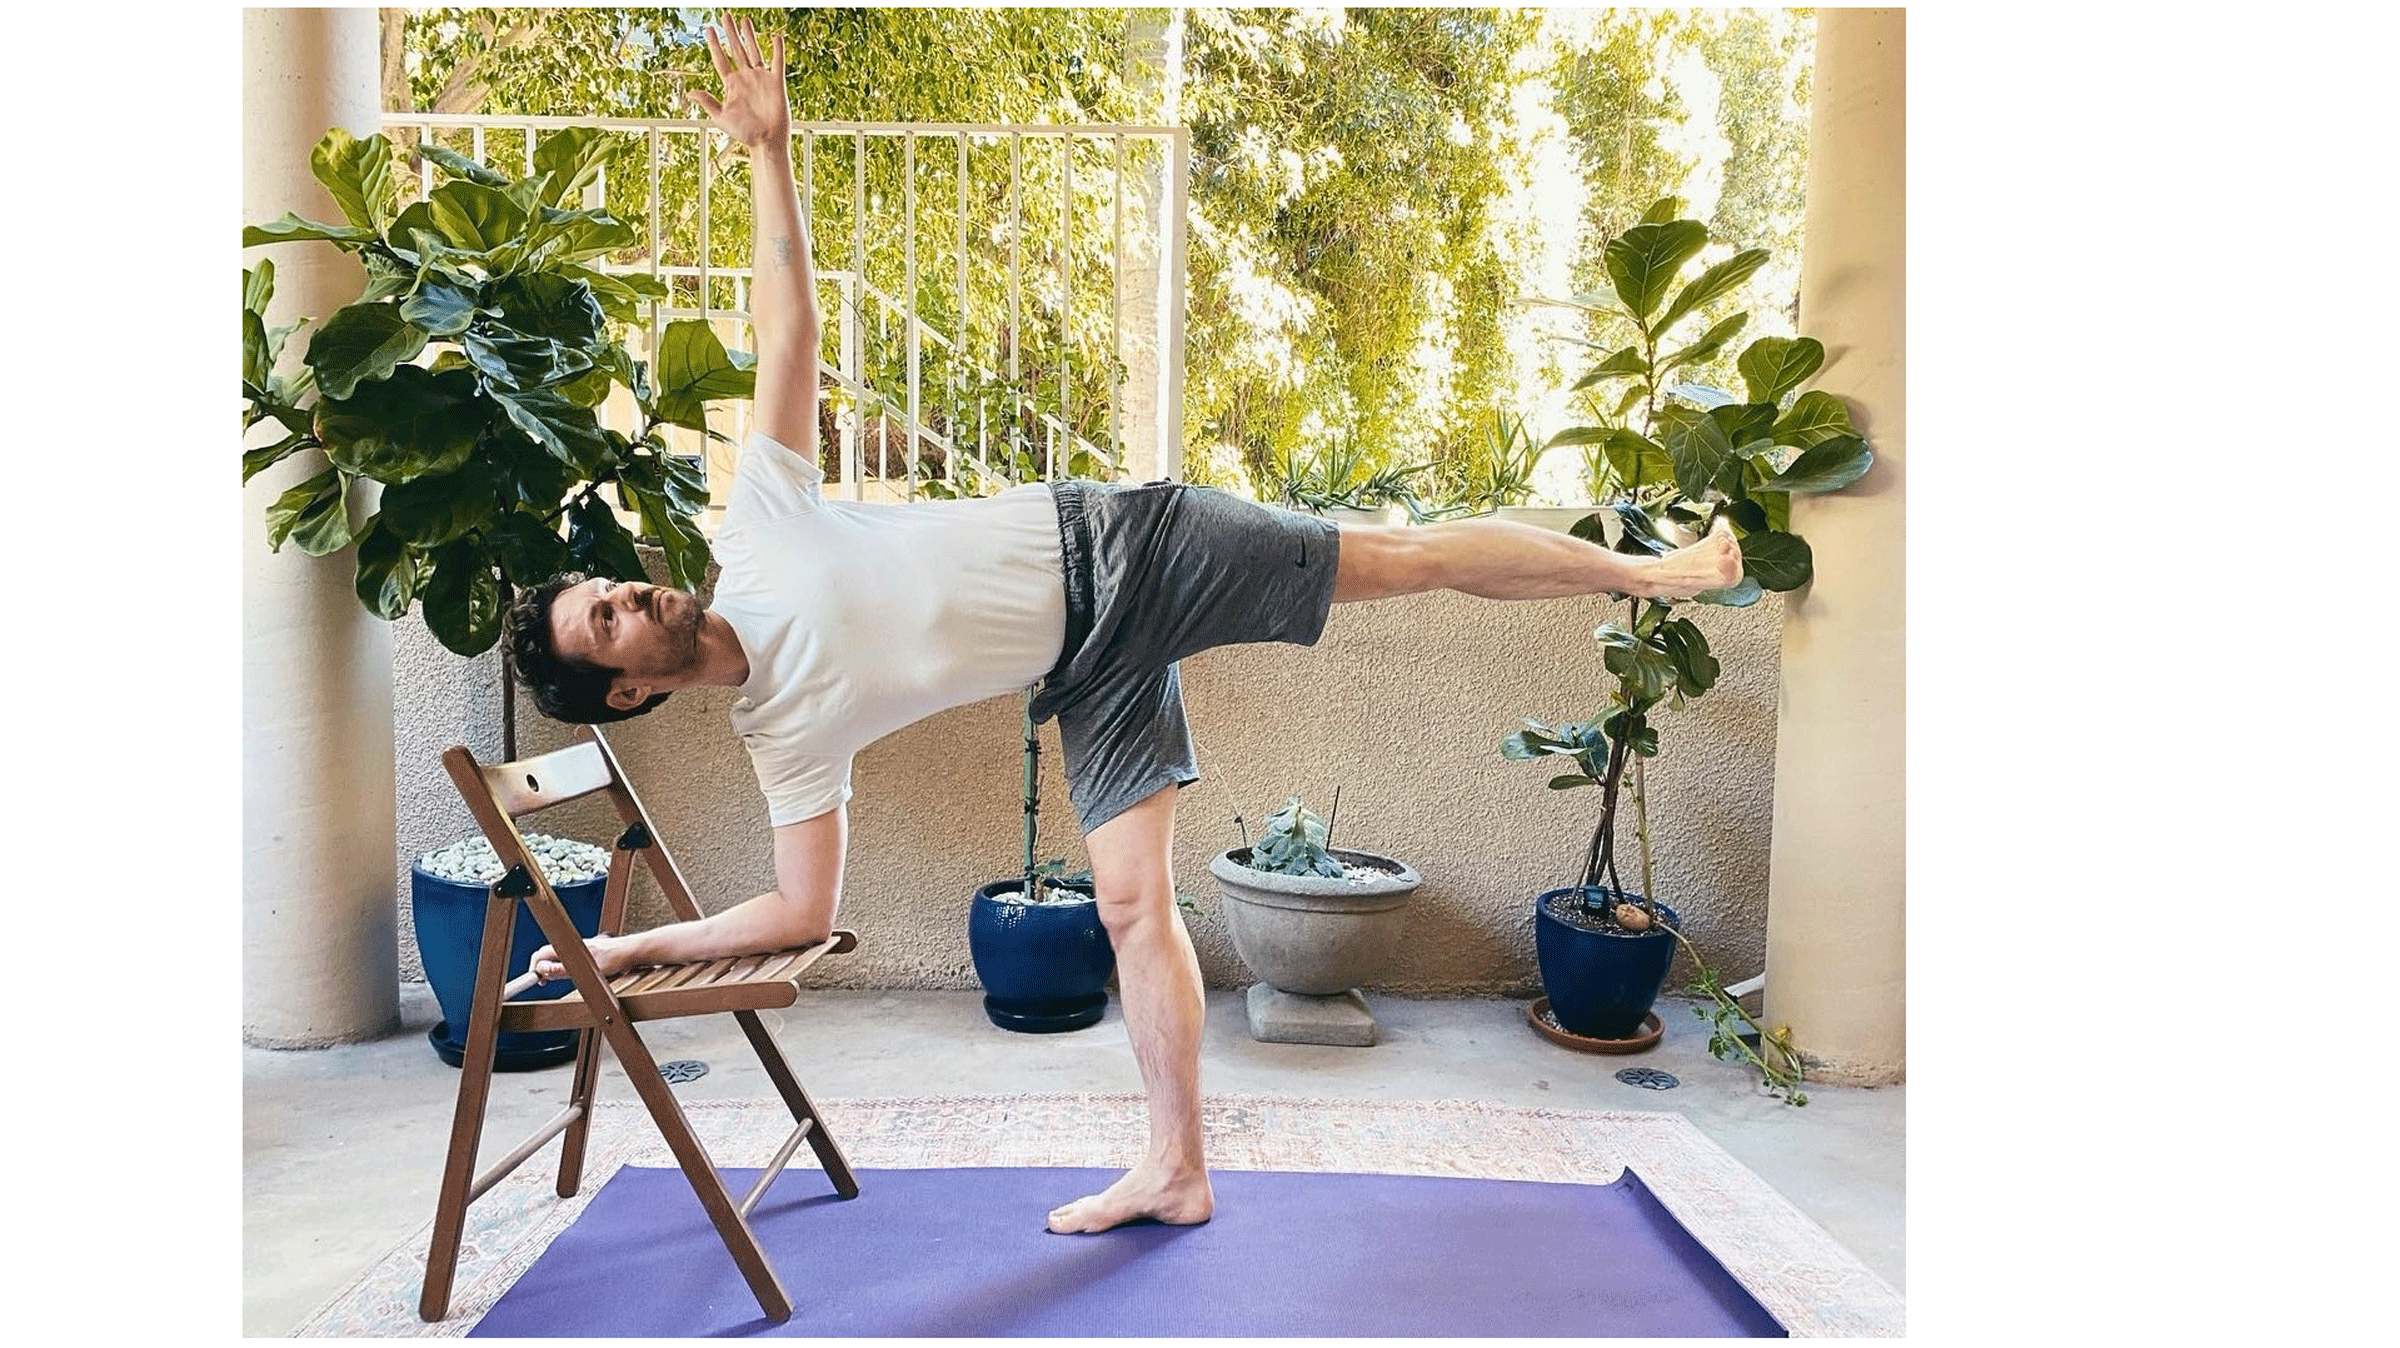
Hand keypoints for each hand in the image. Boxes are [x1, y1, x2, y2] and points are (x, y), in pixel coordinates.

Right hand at [528, 933, 634, 983]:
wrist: (633, 952)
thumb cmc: (616, 957)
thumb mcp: (587, 970)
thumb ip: (565, 970)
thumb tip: (544, 971)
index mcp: (570, 946)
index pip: (543, 953)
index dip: (535, 966)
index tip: (534, 978)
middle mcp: (574, 946)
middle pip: (548, 954)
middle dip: (541, 967)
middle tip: (541, 981)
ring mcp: (581, 949)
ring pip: (558, 956)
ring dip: (552, 967)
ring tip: (550, 979)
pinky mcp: (588, 953)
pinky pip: (569, 959)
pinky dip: (563, 966)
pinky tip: (567, 974)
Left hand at [686, 12, 788, 152]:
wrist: (767, 142)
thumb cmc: (744, 134)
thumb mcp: (721, 118)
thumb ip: (708, 102)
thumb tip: (690, 92)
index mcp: (731, 85)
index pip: (721, 59)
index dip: (715, 45)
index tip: (709, 30)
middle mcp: (746, 78)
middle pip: (736, 49)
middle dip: (730, 33)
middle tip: (725, 15)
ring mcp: (761, 79)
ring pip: (754, 51)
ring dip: (749, 35)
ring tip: (744, 20)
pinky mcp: (776, 83)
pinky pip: (777, 62)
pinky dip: (777, 50)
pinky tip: (776, 36)